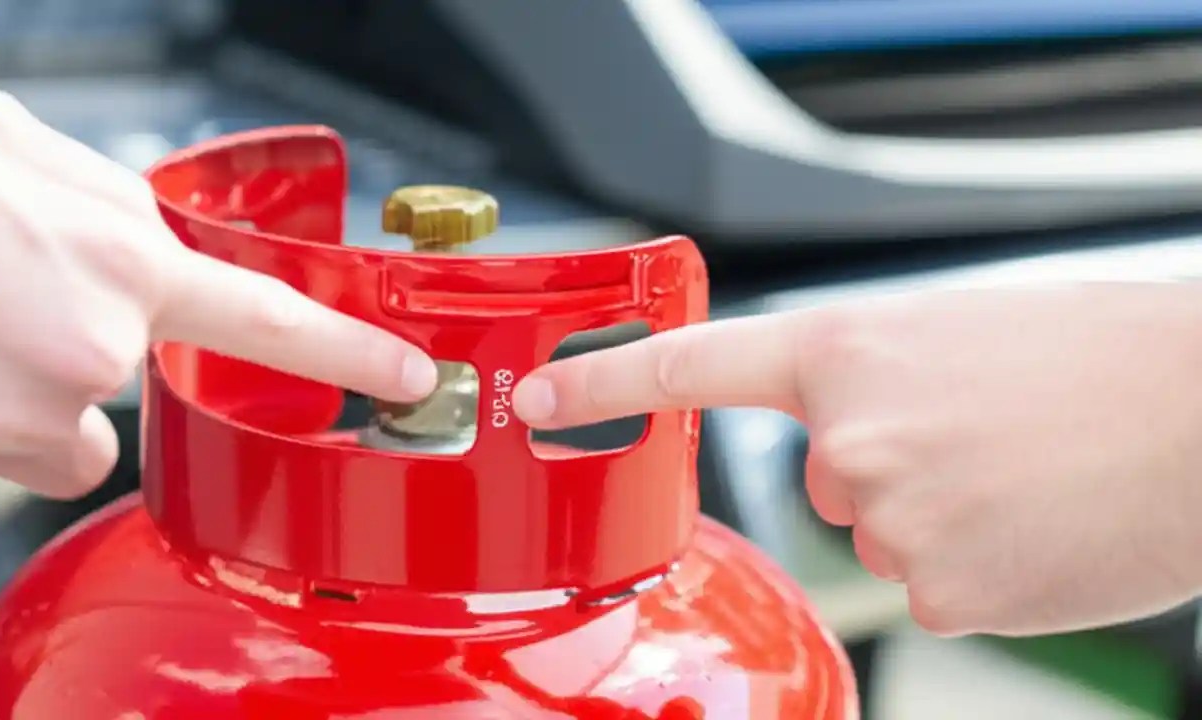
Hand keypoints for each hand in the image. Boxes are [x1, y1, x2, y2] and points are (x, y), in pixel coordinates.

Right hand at [0, 75, 436, 497]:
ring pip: (33, 443)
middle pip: (109, 416)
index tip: (406, 380)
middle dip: (64, 381)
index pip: (271, 327)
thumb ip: (119, 217)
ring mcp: (4, 416)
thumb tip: (155, 251)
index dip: (352, 357)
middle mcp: (82, 353)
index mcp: (123, 264)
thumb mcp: (37, 156)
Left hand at [514, 281, 1201, 635]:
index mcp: (843, 350)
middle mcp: (846, 438)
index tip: (535, 396)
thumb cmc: (1092, 361)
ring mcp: (888, 522)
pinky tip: (1032, 524)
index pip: (688, 365)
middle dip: (887, 467)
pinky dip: (977, 562)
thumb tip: (834, 440)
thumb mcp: (951, 332)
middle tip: (982, 435)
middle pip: (825, 480)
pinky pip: (931, 583)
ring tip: (1023, 472)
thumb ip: (865, 379)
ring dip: (941, 514)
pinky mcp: (938, 594)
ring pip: (883, 534)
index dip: (598, 380)